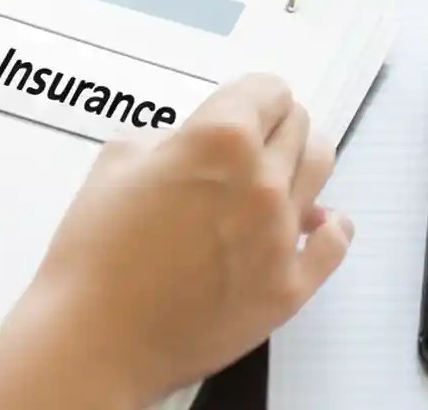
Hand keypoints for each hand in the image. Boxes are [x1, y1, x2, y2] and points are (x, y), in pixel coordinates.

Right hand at [0, 74, 353, 409]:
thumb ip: (162, 138)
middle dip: (275, 125)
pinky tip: (317, 224)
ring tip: (280, 173)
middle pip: (299, 125)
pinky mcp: (289, 287)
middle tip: (254, 139)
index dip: (251, 94)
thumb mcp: (114, 163)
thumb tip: (186, 144)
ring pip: (320, 172)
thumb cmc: (93, 253)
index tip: (243, 105)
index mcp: (220, 139)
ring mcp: (281, 236)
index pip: (268, 89)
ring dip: (301, 163)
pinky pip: (334, 243)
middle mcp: (262, 180)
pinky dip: (329, 227)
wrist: (95, 339)